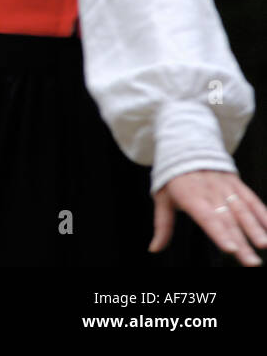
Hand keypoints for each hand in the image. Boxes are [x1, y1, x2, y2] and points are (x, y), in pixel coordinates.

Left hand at [151, 170, 266, 265]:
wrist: (185, 145)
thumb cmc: (171, 178)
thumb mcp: (162, 198)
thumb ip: (163, 226)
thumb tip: (153, 249)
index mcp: (190, 197)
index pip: (206, 218)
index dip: (219, 234)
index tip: (230, 249)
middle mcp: (210, 193)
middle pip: (228, 221)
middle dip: (241, 243)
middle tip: (252, 263)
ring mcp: (226, 188)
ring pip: (242, 210)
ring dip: (255, 229)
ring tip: (264, 245)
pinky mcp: (237, 184)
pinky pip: (252, 200)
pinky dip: (263, 213)